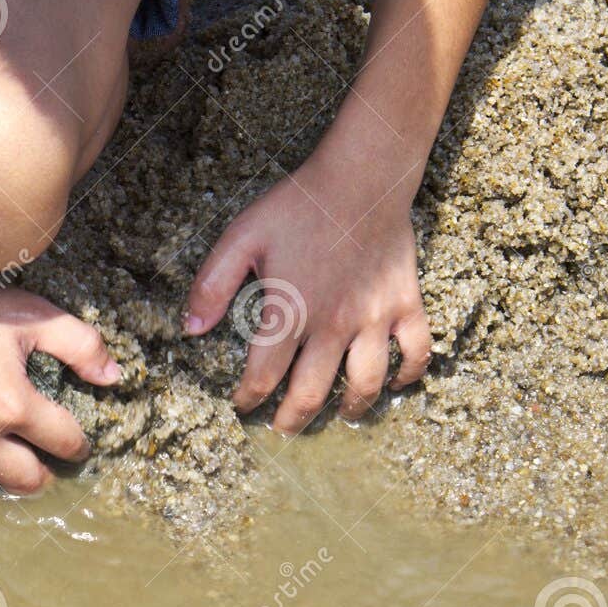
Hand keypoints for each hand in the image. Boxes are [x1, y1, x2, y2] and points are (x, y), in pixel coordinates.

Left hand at [182, 162, 430, 432]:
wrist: (362, 176)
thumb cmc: (298, 205)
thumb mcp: (241, 238)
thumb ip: (212, 285)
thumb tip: (191, 330)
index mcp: (289, 313)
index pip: (264, 377)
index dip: (249, 399)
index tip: (242, 405)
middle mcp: (332, 325)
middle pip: (312, 394)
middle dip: (292, 421)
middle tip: (283, 430)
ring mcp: (373, 318)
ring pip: (366, 383)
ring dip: (351, 409)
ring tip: (338, 416)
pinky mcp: (405, 304)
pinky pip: (416, 351)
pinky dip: (407, 375)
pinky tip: (393, 383)